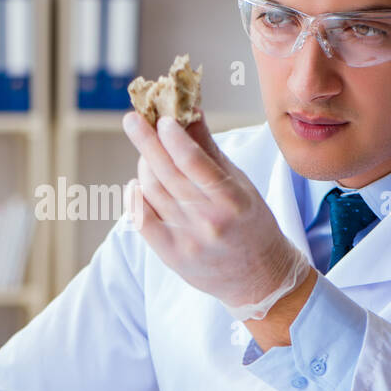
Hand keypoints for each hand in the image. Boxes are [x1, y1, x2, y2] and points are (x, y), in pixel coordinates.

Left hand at [122, 110, 313, 319]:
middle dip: (145, 141)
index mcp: (231, 199)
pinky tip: (137, 184)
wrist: (259, 279)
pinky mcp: (171, 255)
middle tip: (131, 120)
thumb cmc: (251, 224)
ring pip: (152, 191)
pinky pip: (141, 219)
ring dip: (144, 167)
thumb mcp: (240, 184)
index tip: (161, 118)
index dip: (172, 136)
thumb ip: (210, 150)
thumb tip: (190, 111)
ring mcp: (187, 240)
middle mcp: (208, 220)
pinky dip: (135, 197)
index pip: (193, 160)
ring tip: (148, 156)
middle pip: (166, 172)